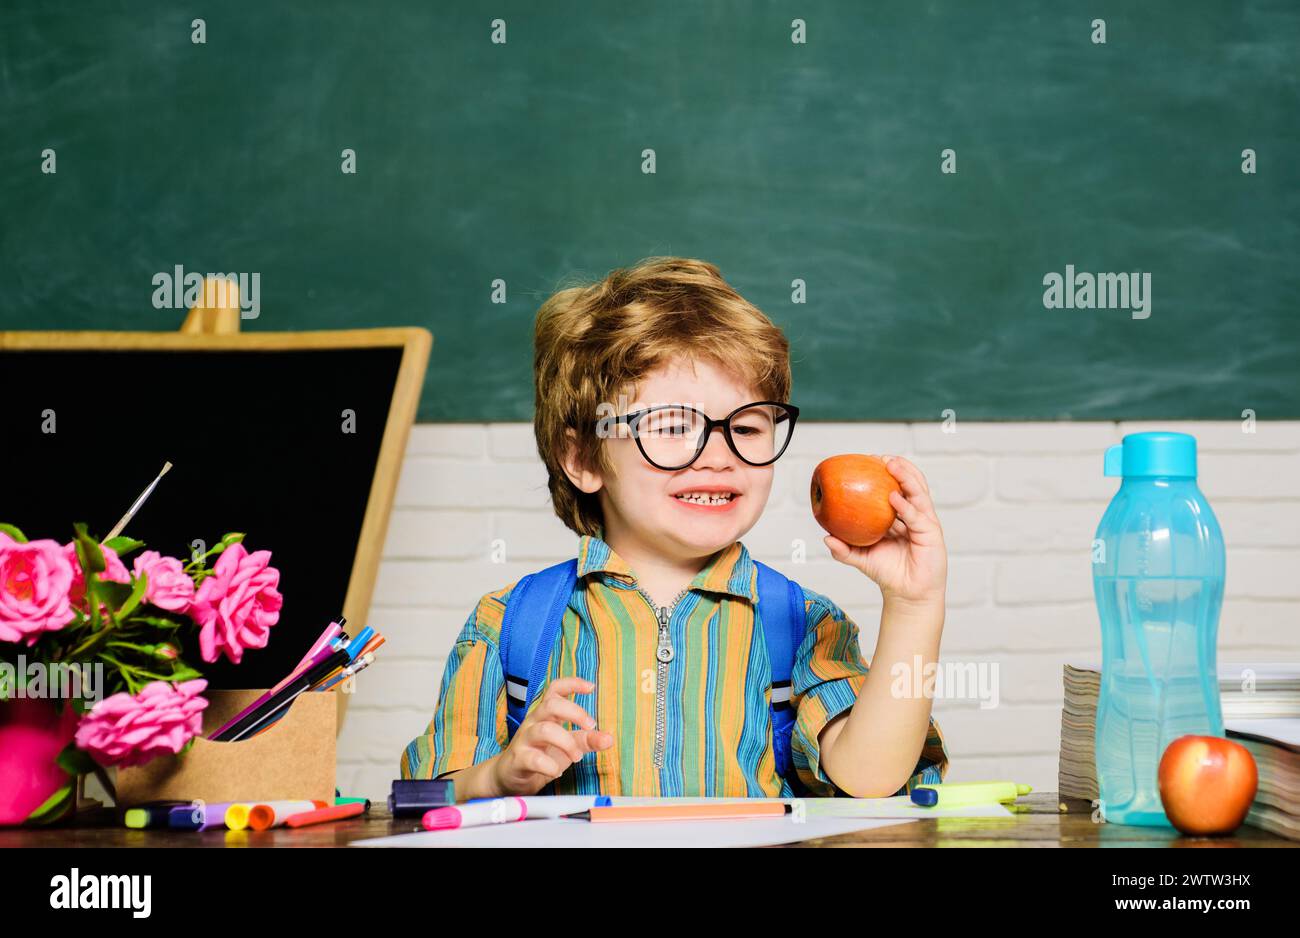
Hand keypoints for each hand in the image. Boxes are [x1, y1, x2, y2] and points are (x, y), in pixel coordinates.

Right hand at [491, 676, 613, 794]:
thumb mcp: (567, 746)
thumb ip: (587, 741)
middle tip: (590, 726)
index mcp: (546, 714)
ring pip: (544, 730)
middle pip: (552, 704)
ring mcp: (524, 739)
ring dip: (567, 743)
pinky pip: (534, 758)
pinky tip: (557, 771)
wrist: (508, 777)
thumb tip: (609, 739)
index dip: (572, 683)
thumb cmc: (540, 755)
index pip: (555, 689)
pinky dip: (550, 766)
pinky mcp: (518, 759)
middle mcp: (534, 722)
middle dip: (575, 713)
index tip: (591, 687)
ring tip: (577, 757)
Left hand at [823, 455, 946, 606]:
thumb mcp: (861, 558)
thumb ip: (843, 549)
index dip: (885, 473)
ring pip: (918, 493)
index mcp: (899, 515)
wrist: (906, 594)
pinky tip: (894, 497)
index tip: (867, 461)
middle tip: (880, 458)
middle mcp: (913, 514)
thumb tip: (826, 538)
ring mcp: (924, 522)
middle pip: (910, 484)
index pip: (895, 486)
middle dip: (898, 467)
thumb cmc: (887, 573)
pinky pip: (916, 516)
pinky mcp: (931, 533)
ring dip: (906, 476)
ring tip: (890, 465)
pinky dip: (906, 505)